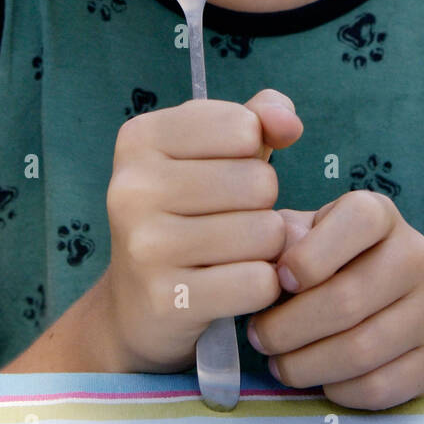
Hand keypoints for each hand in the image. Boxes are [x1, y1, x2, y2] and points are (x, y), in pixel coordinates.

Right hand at [104, 89, 302, 372]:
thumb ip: (257, 118)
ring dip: (267, 248)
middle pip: (259, 182)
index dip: (252, 154)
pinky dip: (262, 287)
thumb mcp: (213, 153)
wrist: (135, 304)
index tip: (223, 175)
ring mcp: (146, 245)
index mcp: (140, 138)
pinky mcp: (168, 299)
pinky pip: (259, 282)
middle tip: (231, 222)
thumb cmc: (187, 213)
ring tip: (234, 254)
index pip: (243, 126)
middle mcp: (134, 186)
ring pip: (266, 233)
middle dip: (262, 205)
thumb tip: (289, 124)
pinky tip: (234, 287)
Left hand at [246, 192, 423, 409]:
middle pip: (349, 298)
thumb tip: (277, 259)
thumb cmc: (325, 258)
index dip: (311, 254)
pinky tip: (320, 381)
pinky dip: (340, 390)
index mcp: (381, 214)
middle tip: (259, 338)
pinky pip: (381, 385)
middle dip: (289, 326)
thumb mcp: (302, 233)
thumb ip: (285, 237)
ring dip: (307, 364)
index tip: (278, 280)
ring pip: (362, 349)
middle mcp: (416, 255)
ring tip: (279, 363)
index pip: (358, 221)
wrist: (382, 299)